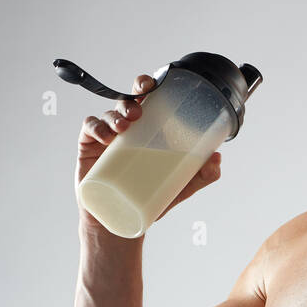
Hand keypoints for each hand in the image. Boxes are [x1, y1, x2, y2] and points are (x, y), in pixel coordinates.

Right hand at [75, 73, 222, 236]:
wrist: (122, 222)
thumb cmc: (148, 198)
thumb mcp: (179, 187)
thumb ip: (200, 175)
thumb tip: (217, 160)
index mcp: (147, 129)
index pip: (146, 100)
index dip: (147, 85)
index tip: (153, 84)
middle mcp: (127, 128)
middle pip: (127, 101)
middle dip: (132, 97)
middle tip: (139, 111)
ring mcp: (107, 137)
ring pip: (109, 114)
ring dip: (115, 115)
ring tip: (124, 128)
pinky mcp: (89, 148)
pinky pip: (89, 128)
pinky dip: (95, 127)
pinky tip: (104, 136)